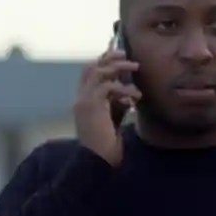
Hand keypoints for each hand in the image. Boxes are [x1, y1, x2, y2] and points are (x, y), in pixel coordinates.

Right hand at [73, 49, 139, 165]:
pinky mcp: (91, 106)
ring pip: (99, 72)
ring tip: (135, 67)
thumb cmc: (106, 145)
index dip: (104, 62)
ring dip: (118, 66)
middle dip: (109, 57)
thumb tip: (129, 93)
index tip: (120, 57)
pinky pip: (108, 86)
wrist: (96, 161)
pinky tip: (135, 96)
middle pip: (92, 67)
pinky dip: (123, 88)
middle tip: (127, 54)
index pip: (89, 73)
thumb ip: (117, 104)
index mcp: (83, 101)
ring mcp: (83, 101)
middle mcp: (80, 98)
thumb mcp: (113, 119)